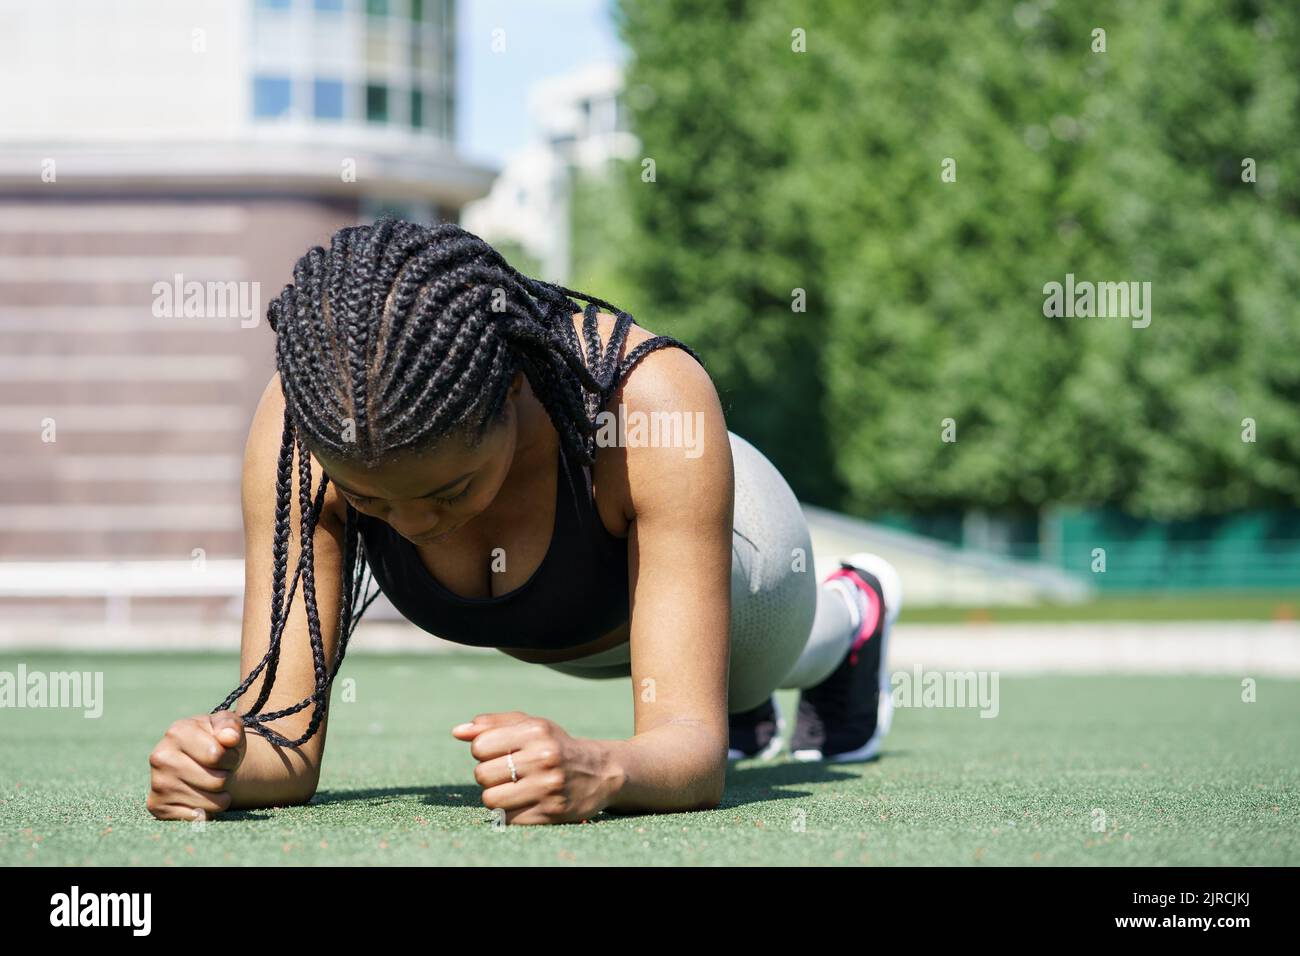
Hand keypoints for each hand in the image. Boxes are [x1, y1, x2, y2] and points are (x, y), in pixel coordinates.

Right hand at [146, 712, 245, 820]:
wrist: (202, 761)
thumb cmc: (218, 741)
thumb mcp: (228, 725)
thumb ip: (231, 726)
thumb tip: (229, 738)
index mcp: (177, 732)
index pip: (217, 755)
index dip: (231, 757)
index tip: (225, 752)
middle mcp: (160, 757)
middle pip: (216, 781)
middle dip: (226, 777)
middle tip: (219, 769)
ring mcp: (157, 783)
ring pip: (210, 802)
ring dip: (220, 795)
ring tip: (211, 782)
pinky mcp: (157, 806)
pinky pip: (198, 817)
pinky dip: (207, 811)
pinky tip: (200, 797)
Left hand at [452, 712, 622, 824]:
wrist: (601, 773)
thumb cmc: (555, 746)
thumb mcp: (531, 726)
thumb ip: (492, 725)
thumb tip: (457, 732)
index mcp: (536, 731)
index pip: (480, 746)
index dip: (483, 750)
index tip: (499, 752)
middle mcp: (544, 758)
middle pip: (482, 774)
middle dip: (489, 774)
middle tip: (508, 772)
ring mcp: (548, 788)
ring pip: (490, 800)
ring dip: (496, 796)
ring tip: (514, 788)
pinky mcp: (551, 814)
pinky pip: (507, 819)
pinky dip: (511, 812)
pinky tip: (526, 802)